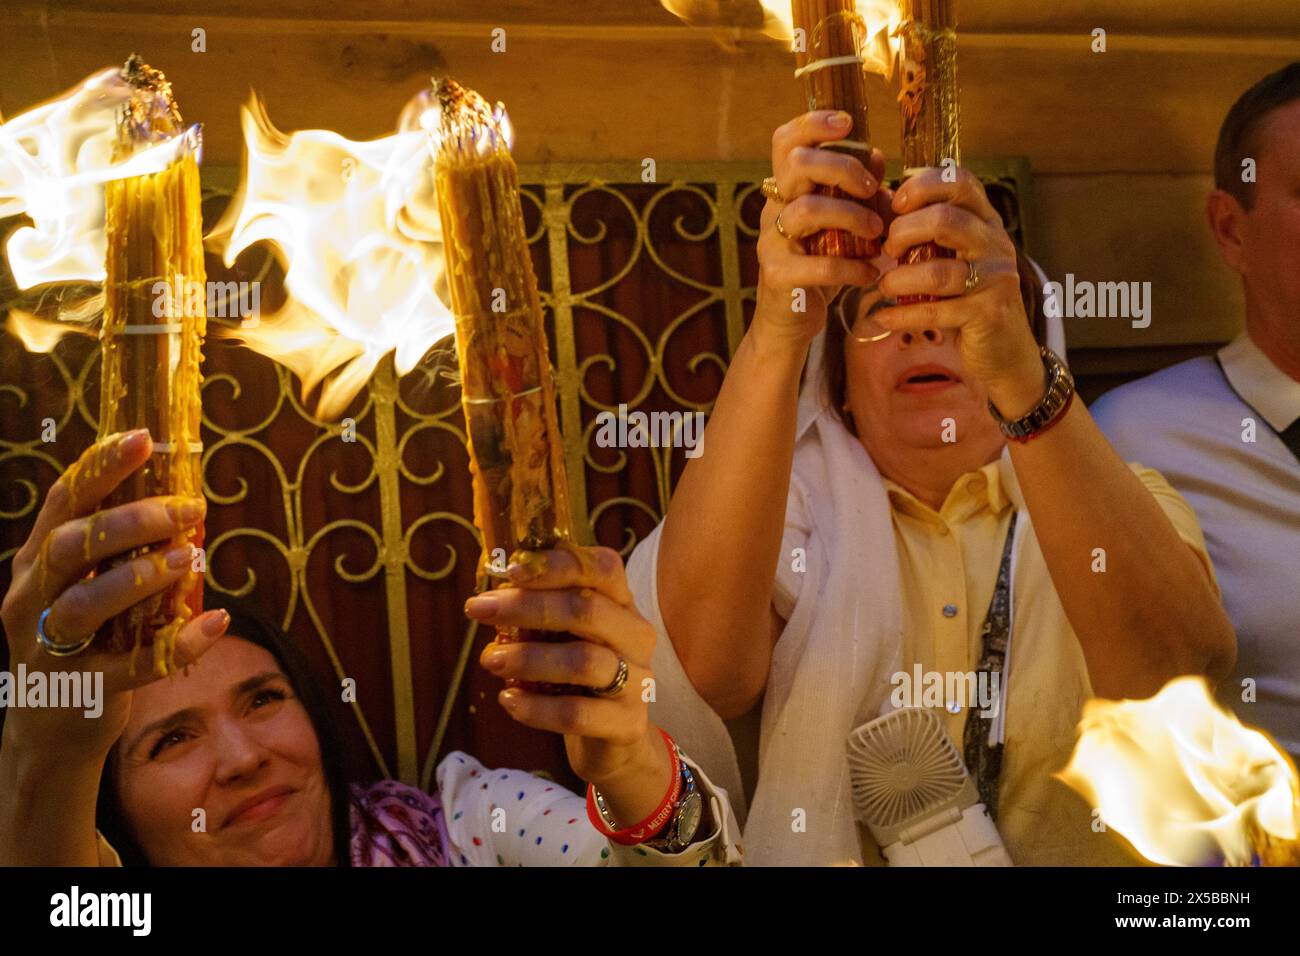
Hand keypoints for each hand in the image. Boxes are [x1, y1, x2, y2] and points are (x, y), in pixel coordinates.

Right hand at [0, 430, 228, 757]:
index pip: (65, 502)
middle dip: (131, 520)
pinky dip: (179, 644)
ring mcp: (51, 647)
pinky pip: (132, 666)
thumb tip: (182, 499)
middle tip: (188, 507)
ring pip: (86, 604)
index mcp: (39, 562)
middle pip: (72, 546)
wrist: (51, 730)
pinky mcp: (82, 690)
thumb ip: (120, 550)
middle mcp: (34, 598)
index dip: (102, 467)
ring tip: (188, 557)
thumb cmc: (84, 641)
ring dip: (141, 577)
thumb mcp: (89, 587)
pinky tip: (215, 624)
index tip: (145, 438)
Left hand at [468, 546, 670, 818]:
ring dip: (528, 659)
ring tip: (490, 661)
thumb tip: (491, 592)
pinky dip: (535, 708)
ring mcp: (638, 680)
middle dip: (526, 606)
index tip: (511, 570)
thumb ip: (542, 609)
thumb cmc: (579, 675)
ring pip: (583, 661)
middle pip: (587, 610)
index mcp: (623, 604)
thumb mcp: (567, 634)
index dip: (558, 565)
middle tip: (478, 609)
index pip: (603, 568)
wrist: (612, 738)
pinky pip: (576, 713)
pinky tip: (509, 701)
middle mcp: (636, 636)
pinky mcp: (627, 723)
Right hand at [755, 110, 889, 350]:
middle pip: (797, 165)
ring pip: (807, 210)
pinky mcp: (777, 276)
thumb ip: (857, 193)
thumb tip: (877, 157)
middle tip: (872, 189)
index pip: (786, 142)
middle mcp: (773, 209)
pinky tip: (870, 273)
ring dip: (851, 217)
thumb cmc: (819, 266)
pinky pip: (816, 263)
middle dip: (842, 168)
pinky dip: (851, 267)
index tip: (849, 123)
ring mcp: (771, 242)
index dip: (813, 124)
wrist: (791, 322)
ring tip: (878, 235)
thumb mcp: (841, 226)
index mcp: (787, 191)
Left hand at [874, 166, 1044, 414]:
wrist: (1005, 351)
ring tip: (884, 286)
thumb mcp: (951, 257)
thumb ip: (923, 231)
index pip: (959, 182)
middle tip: (887, 249)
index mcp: (986, 221)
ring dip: (900, 279)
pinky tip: (883, 318)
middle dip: (904, 232)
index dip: (922, 185)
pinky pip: (936, 312)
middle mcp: (995, 244)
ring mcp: (996, 279)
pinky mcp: (988, 314)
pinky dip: (903, 315)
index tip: (895, 203)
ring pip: (938, 271)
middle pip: (945, 220)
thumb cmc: (967, 298)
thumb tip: (878, 202)